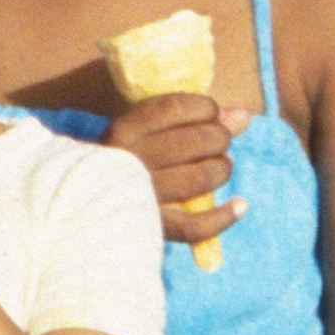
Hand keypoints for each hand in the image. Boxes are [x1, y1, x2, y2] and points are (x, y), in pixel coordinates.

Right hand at [102, 92, 247, 247]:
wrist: (91, 205)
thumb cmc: (131, 159)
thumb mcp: (150, 131)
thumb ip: (197, 119)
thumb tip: (243, 116)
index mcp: (123, 130)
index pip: (171, 108)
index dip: (203, 107)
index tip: (211, 111)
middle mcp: (129, 161)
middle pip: (190, 142)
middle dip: (218, 138)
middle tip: (221, 141)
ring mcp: (141, 196)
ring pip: (198, 178)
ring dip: (222, 169)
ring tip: (223, 165)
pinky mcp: (154, 227)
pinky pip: (197, 226)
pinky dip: (225, 216)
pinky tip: (241, 204)